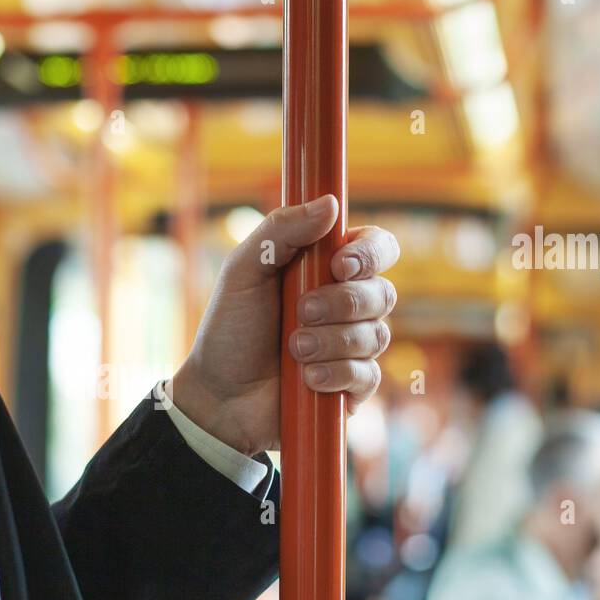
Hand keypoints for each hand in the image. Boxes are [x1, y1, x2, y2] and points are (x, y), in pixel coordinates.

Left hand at [168, 195, 398, 453]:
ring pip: (376, 335)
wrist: (218, 395)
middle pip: (382, 292)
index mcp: (328, 270)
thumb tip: (330, 203)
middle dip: (342, 303)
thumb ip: (281, 230)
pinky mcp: (352, 387)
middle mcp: (348, 306)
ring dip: (332, 342)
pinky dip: (337, 374)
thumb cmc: (230, 329)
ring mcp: (353, 348)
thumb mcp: (244, 271)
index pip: (377, 248)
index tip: (338, 265)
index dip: (369, 254)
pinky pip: (368, 376)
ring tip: (294, 350)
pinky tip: (307, 378)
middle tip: (301, 313)